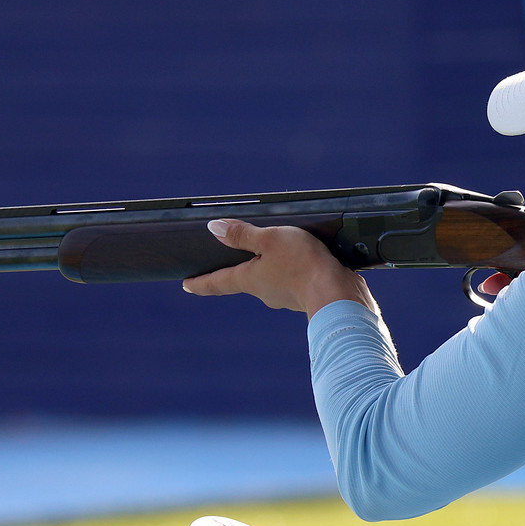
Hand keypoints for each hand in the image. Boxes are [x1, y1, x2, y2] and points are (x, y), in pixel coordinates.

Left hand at [182, 219, 376, 315]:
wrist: (338, 294)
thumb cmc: (302, 265)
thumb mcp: (270, 239)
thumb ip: (243, 234)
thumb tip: (214, 228)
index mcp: (249, 279)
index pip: (218, 282)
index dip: (200, 282)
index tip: (186, 284)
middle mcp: (264, 291)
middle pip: (246, 279)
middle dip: (242, 270)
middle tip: (234, 260)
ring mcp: (285, 296)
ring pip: (272, 279)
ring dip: (273, 268)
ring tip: (279, 252)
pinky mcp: (306, 295)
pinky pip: (294, 281)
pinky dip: (294, 271)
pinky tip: (306, 261)